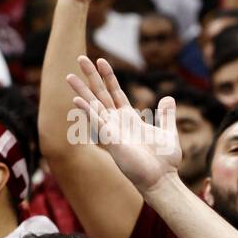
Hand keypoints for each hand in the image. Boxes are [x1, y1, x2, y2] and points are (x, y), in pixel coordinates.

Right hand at [67, 55, 181, 191]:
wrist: (162, 179)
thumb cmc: (165, 160)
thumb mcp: (168, 132)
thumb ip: (166, 115)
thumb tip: (168, 98)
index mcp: (129, 118)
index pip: (115, 92)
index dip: (108, 77)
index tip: (101, 60)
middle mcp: (117, 122)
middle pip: (101, 94)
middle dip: (91, 76)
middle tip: (80, 57)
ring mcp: (112, 131)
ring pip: (94, 106)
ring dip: (82, 91)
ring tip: (69, 76)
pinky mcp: (112, 140)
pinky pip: (97, 123)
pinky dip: (88, 111)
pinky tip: (77, 99)